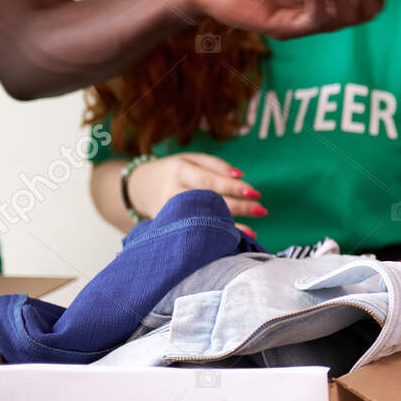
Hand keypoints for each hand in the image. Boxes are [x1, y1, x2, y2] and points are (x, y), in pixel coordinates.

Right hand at [126, 152, 266, 238]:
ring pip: (202, 220)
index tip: (255, 193)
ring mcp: (169, 211)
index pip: (210, 181)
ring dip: (229, 227)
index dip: (233, 187)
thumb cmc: (173, 171)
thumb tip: (240, 176)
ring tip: (252, 232)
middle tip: (262, 210)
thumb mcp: (190, 159)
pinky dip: (214, 237)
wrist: (139, 187)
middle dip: (238, 207)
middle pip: (209, 201)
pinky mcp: (168, 226)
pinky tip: (231, 241)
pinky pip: (195, 231)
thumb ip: (215, 165)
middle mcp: (172, 192)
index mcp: (179, 171)